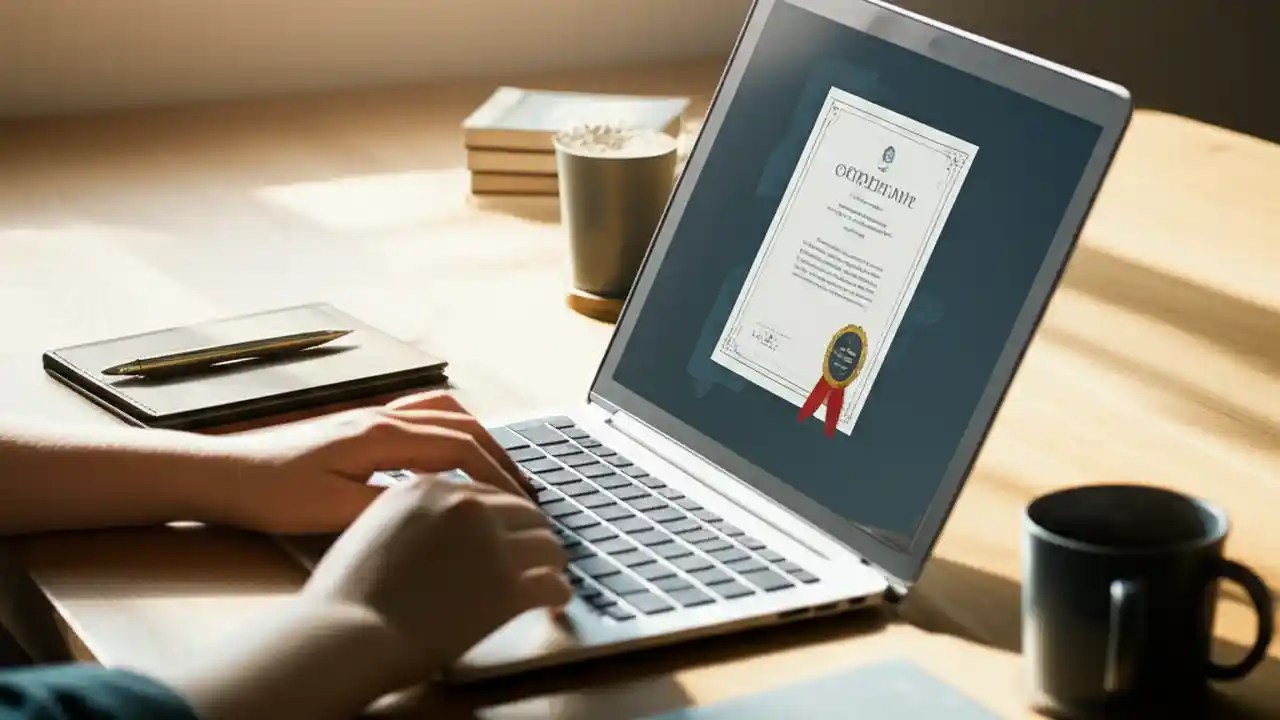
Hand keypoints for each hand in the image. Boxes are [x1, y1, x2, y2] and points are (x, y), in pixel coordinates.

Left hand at [208, 391, 529, 533]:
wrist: (224, 473)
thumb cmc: (272, 494)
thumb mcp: (334, 511)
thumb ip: (392, 506)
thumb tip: (443, 507)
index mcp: (382, 436)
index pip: (460, 447)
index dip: (497, 476)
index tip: (519, 504)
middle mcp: (382, 418)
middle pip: (462, 424)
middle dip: (500, 456)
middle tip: (523, 491)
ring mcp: (370, 417)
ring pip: (444, 413)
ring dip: (478, 437)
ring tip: (497, 469)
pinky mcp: (359, 426)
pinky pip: (421, 416)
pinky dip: (450, 431)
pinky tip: (447, 454)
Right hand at [302, 473, 571, 685]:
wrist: (344, 634)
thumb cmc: (343, 594)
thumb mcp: (371, 527)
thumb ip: (412, 518)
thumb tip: (438, 530)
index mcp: (430, 488)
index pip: (487, 493)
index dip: (501, 517)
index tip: (508, 532)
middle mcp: (466, 507)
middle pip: (525, 512)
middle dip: (530, 535)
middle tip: (535, 554)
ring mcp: (491, 545)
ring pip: (548, 544)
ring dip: (550, 561)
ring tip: (549, 575)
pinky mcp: (507, 588)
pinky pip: (552, 584)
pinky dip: (556, 593)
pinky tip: (553, 601)